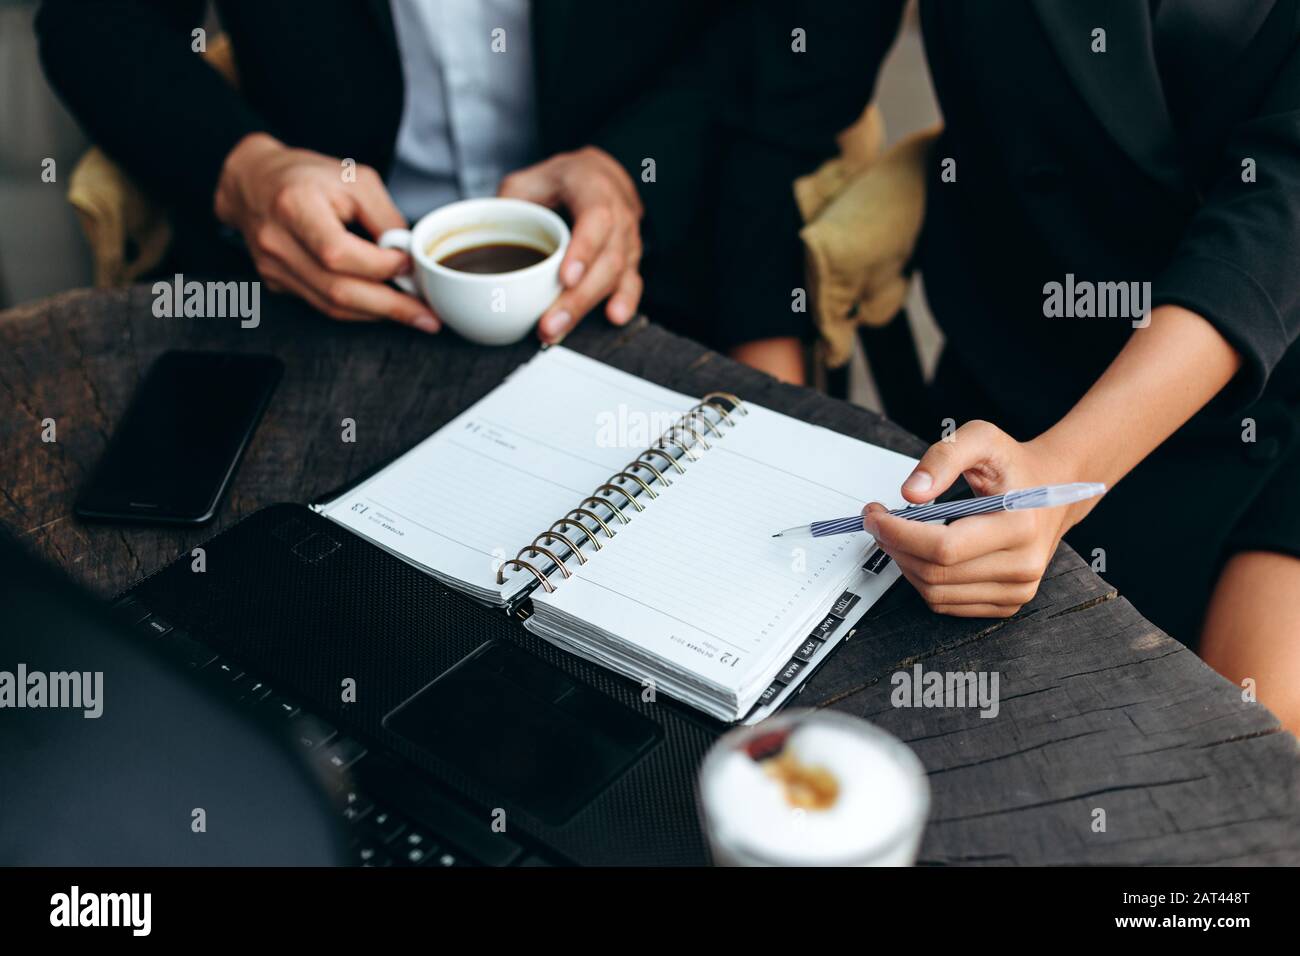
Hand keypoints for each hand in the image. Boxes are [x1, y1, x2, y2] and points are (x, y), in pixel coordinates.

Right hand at [214, 133, 438, 331]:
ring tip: (413, 314)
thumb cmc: (306, 176)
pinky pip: (323, 305)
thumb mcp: (355, 179)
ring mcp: (273, 267)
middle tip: (427, 316)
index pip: (339, 253)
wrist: (253, 181)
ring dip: (378, 314)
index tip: (409, 265)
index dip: (379, 265)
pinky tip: (382, 306)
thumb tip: (410, 256)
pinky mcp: (277, 282)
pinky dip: (358, 309)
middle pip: (337, 290)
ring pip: (332, 306)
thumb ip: (384, 217)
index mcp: (294, 207)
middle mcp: (277, 242)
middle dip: (390, 307)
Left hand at [498, 146, 642, 341]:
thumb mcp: (529, 180)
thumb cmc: (561, 181)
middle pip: (607, 258)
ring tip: (558, 330)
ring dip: (587, 307)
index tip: (565, 278)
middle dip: (577, 297)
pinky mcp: (631, 259)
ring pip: (618, 275)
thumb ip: (510, 204)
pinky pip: (633, 281)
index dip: (584, 249)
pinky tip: (614, 317)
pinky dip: (624, 302)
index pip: (596, 218)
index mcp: (592, 186)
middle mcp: (618, 212)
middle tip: (549, 323)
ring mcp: (628, 237)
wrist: (598, 177)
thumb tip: (486, 235)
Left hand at [862, 421, 1093, 617]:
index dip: (898, 533)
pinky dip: (923, 581)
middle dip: (894, 546)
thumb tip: (910, 492)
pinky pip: (947, 604)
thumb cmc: (1015, 466)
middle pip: (934, 573)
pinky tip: (921, 554)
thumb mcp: (981, 439)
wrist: (1054, 489)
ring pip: (935, 593)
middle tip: (878, 521)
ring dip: (904, 564)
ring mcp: (1018, 589)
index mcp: (1019, 525)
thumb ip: (943, 457)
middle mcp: (1023, 564)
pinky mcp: (1008, 603)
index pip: (943, 548)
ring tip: (898, 535)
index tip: (875, 515)